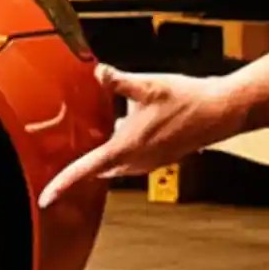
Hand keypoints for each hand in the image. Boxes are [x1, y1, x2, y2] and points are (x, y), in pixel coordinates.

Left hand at [39, 63, 245, 207]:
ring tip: (91, 140)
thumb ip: (116, 80)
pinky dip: (121, 149)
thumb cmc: (188, 101)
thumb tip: (98, 72)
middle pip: (98, 169)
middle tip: (63, 160)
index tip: (47, 197)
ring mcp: (151, 161)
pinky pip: (132, 159)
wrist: (222, 111)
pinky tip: (124, 128)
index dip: (62, 184)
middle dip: (81, 166)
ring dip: (103, 156)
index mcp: (126, 147)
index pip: (84, 170)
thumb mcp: (145, 85)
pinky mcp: (162, 156)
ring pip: (116, 165)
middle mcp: (137, 160)